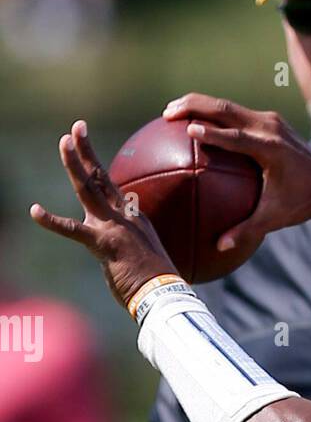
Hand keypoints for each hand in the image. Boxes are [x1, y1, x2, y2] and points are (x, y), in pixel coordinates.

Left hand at [30, 120, 178, 310]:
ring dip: (74, 165)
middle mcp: (123, 216)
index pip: (111, 187)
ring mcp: (113, 227)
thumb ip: (136, 239)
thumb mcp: (148, 252)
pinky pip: (72, 230)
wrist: (165, 293)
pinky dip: (51, 221)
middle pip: (100, 177)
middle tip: (76, 128)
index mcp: (133, 217)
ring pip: (88, 190)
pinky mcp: (103, 244)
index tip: (88, 149)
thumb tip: (133, 237)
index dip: (97, 166)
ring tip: (63, 143)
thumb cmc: (158, 280)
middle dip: (86, 152)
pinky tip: (35, 210)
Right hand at [162, 94, 310, 252]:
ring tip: (173, 111)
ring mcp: (271, 121)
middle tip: (167, 113)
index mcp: (271, 150)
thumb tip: (219, 246)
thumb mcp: (274, 218)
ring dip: (200, 105)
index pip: (236, 137)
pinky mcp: (270, 120)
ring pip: (229, 106)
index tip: (187, 129)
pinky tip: (195, 119)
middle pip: (227, 109)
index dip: (212, 132)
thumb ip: (246, 230)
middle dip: (194, 107)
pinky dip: (214, 113)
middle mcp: (270, 128)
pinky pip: (237, 113)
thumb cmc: (302, 204)